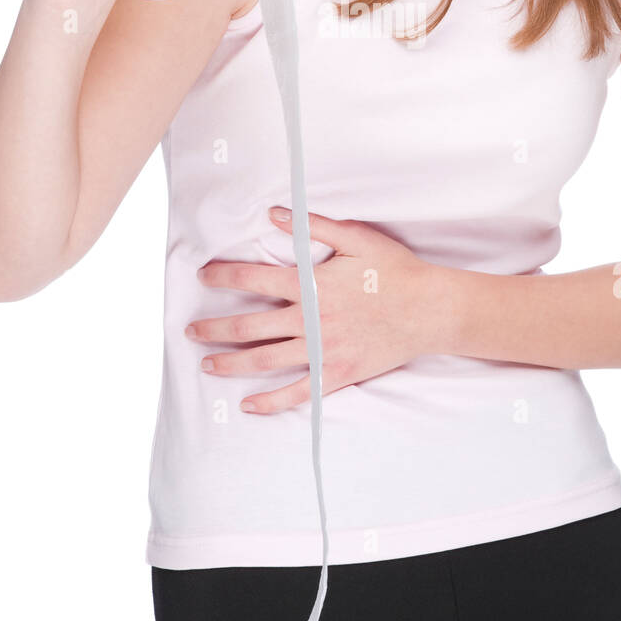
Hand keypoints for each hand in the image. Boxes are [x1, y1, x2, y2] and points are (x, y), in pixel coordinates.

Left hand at [187, 208, 434, 413]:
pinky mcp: (337, 374)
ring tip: (206, 364)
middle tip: (190, 330)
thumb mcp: (357, 238)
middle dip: (214, 328)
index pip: (254, 278)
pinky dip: (270, 401)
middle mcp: (310, 320)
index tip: (203, 275)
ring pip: (264, 360)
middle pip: (248, 326)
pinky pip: (297, 393)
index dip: (224, 275)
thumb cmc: (395, 271)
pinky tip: (248, 405)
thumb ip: (313, 227)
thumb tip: (276, 215)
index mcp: (311, 284)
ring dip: (231, 363)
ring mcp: (322, 351)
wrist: (429, 310)